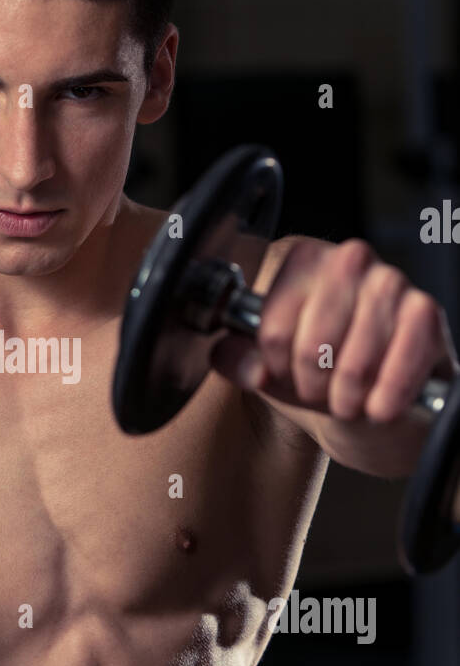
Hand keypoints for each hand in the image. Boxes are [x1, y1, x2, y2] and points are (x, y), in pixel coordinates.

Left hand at [210, 237, 458, 422]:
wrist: (375, 403)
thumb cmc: (320, 374)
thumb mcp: (267, 369)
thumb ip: (239, 360)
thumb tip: (244, 363)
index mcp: (302, 259)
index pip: (272, 329)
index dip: (275, 368)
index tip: (284, 374)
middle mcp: (348, 259)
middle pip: (312, 347)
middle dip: (313, 386)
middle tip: (320, 392)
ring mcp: (391, 282)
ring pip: (353, 364)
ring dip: (347, 399)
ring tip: (348, 399)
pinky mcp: (426, 313)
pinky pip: (397, 367)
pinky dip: (385, 399)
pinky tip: (379, 406)